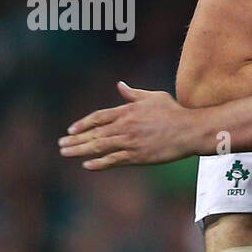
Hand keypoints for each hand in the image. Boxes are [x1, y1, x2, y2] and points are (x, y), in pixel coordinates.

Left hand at [59, 82, 201, 168]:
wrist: (190, 130)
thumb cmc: (174, 112)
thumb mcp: (154, 97)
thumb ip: (134, 94)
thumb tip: (120, 85)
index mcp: (127, 111)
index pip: (98, 117)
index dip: (82, 124)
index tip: (71, 130)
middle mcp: (125, 126)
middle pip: (94, 133)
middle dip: (75, 139)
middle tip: (61, 145)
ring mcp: (130, 142)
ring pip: (99, 146)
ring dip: (80, 150)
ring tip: (66, 153)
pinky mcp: (138, 156)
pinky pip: (113, 160)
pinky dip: (99, 163)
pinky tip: (87, 165)